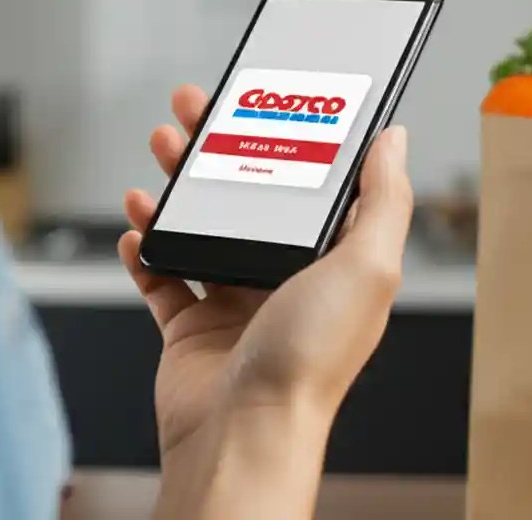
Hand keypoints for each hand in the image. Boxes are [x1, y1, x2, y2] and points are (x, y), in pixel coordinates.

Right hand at [117, 84, 413, 518]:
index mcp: (332, 263)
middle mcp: (284, 280)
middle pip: (248, 197)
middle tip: (194, 108)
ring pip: (201, 228)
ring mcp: (234, 303)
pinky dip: (144, 248)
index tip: (267, 99)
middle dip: (218, 148)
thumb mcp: (368, 267)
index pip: (313, 186)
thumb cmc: (308, 361)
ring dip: (178, 187)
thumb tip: (396, 140)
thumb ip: (384, 199)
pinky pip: (160, 276)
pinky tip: (136, 225)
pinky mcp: (190, 327)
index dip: (291, 138)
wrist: (242, 432)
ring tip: (160, 149)